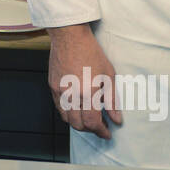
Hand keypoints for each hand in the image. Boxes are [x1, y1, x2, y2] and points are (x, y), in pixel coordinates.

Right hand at [48, 23, 121, 138]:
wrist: (70, 37)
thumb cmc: (91, 52)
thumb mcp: (108, 75)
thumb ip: (112, 100)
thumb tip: (116, 119)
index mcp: (88, 92)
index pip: (92, 122)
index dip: (100, 131)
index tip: (107, 133)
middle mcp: (71, 95)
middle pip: (78, 124)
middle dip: (90, 129)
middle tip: (100, 127)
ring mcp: (59, 91)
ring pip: (66, 118)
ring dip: (78, 123)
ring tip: (88, 119)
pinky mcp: (52, 86)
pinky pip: (58, 107)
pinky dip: (68, 113)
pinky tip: (77, 108)